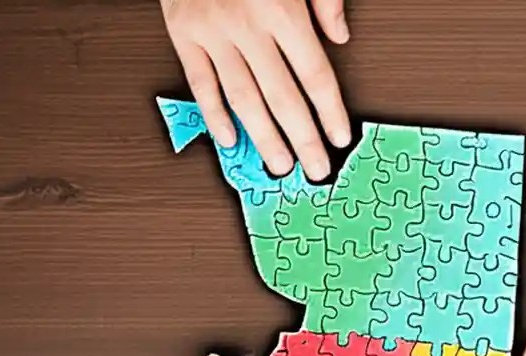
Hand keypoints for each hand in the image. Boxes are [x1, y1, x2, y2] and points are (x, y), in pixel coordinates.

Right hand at [160, 0, 351, 179]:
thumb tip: (341, 38)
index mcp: (282, 9)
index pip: (315, 75)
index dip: (330, 112)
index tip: (340, 138)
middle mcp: (248, 25)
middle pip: (282, 96)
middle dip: (302, 139)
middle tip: (315, 170)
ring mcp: (213, 33)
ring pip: (243, 98)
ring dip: (263, 138)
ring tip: (279, 166)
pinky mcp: (183, 34)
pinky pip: (200, 84)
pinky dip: (214, 115)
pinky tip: (230, 141)